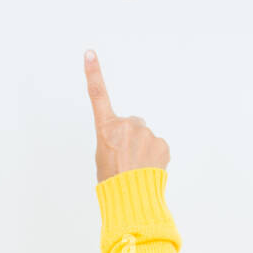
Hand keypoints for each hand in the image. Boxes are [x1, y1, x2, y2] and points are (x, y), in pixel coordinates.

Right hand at [84, 50, 169, 182]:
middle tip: (125, 159)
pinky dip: (154, 156)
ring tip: (136, 168)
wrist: (131, 199)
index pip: (98, 96)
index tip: (90, 54)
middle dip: (130, 137)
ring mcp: (146, 134)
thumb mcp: (102, 157)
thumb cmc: (112, 182)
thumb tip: (129, 139)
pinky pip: (157, 146)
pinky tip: (147, 169)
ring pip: (145, 137)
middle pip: (131, 124)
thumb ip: (114, 139)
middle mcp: (127, 125)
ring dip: (143, 149)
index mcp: (106, 129)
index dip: (94, 74)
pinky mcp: (162, 144)